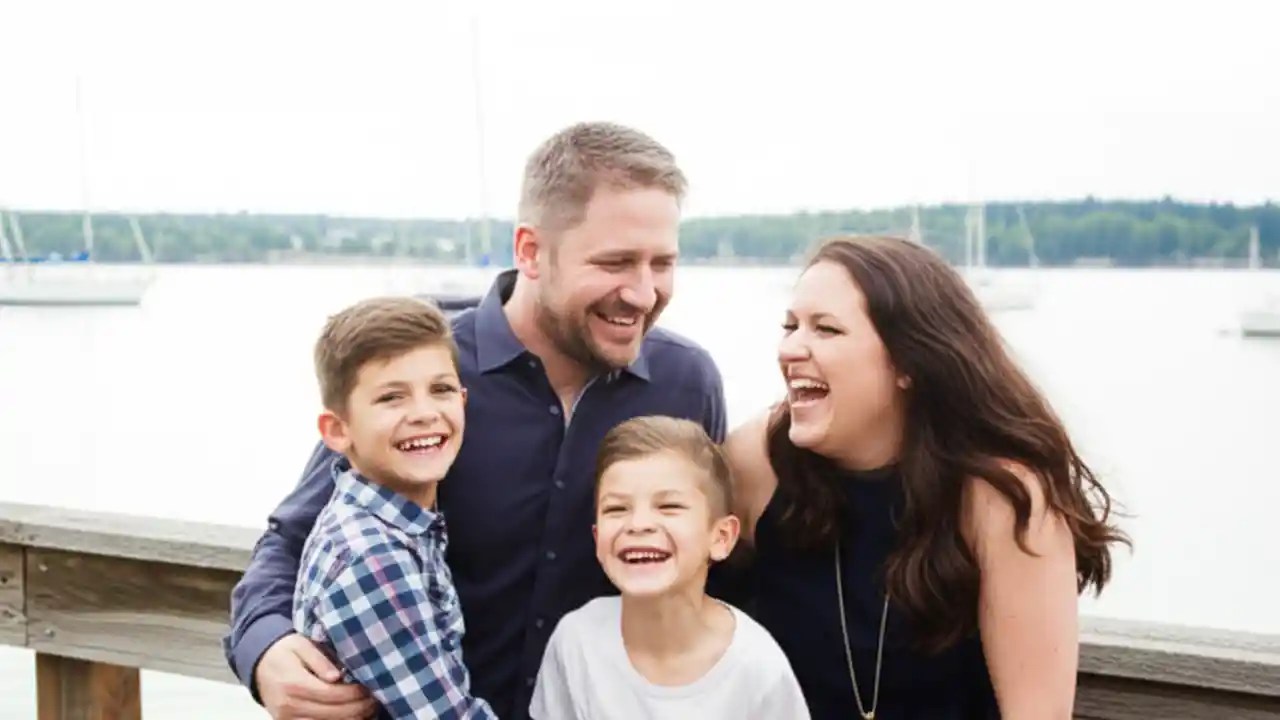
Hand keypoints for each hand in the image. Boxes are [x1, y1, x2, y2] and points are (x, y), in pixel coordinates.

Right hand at [256, 634, 377, 719]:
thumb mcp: (301, 645)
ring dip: (350, 719)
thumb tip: (337, 676)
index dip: (355, 694)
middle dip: (358, 709)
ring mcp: (287, 719)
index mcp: (294, 684)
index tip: (369, 688)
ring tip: (366, 709)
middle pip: (333, 714)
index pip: (332, 695)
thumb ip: (319, 660)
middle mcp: (289, 706)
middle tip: (374, 700)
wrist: (259, 665)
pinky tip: (350, 715)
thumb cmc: (285, 651)